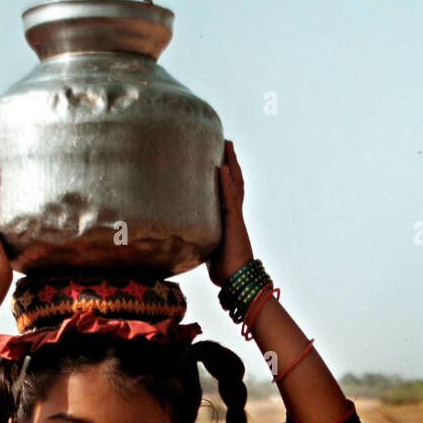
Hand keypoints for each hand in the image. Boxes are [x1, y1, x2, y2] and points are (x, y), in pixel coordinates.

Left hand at [206, 139, 254, 286]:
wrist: (237, 281)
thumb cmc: (224, 271)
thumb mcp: (208, 250)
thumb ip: (201, 240)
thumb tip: (185, 241)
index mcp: (228, 220)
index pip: (228, 192)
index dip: (226, 175)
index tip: (221, 159)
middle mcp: (234, 214)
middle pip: (234, 181)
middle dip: (231, 161)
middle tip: (226, 142)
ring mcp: (235, 217)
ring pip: (235, 184)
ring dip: (231, 163)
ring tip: (227, 145)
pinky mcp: (234, 222)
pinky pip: (230, 198)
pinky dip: (226, 182)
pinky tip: (222, 167)